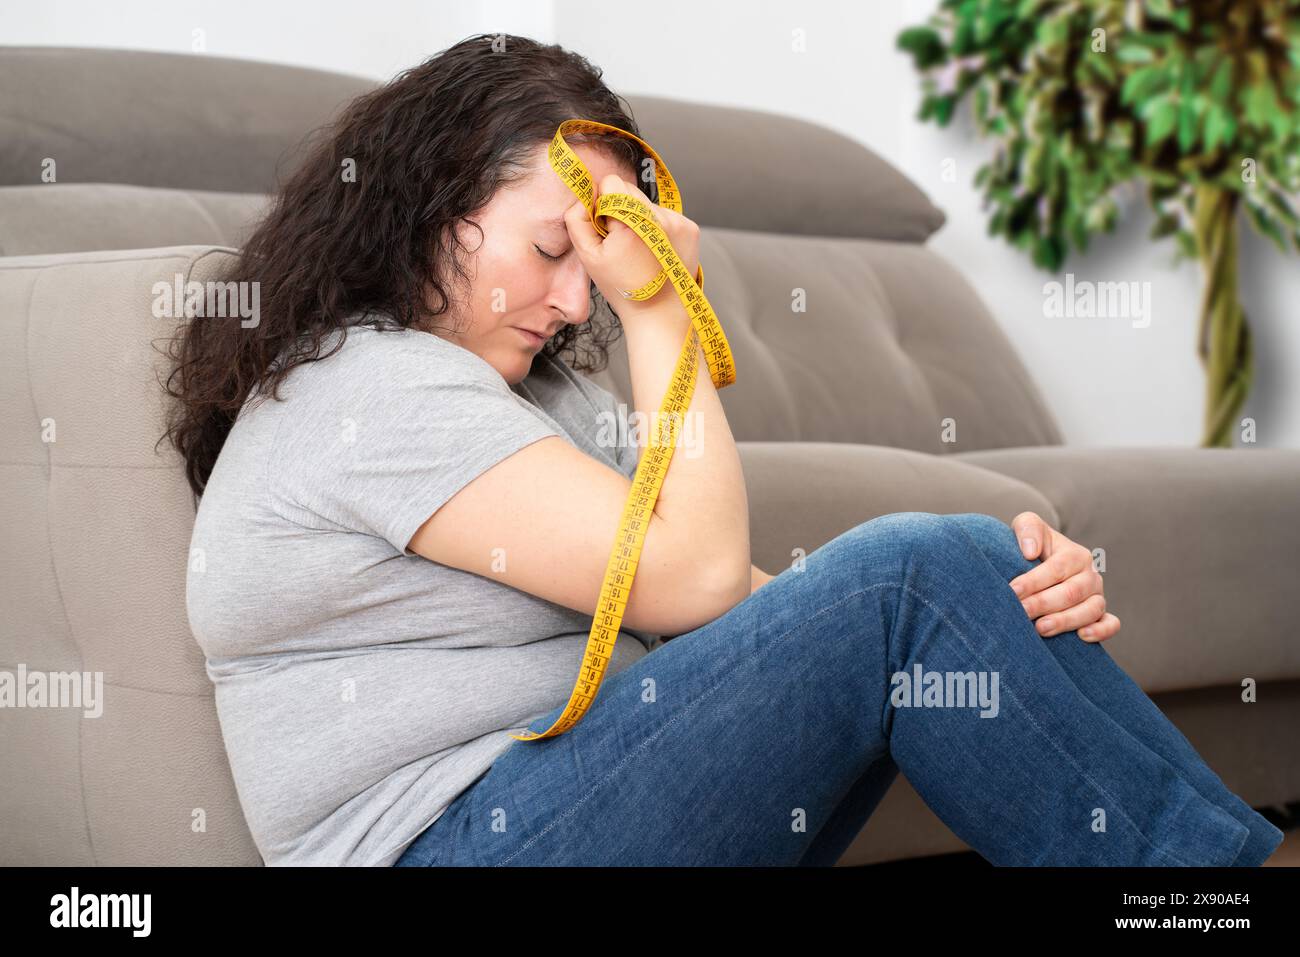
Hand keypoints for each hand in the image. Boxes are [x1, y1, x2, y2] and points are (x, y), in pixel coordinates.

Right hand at [564, 173, 699, 316]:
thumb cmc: (622, 288)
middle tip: (623, 242)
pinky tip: (655, 251)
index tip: (607, 229)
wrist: (659, 314)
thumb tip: (583, 197)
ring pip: (648, 203)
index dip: (603, 204)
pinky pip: (666, 215)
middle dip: (622, 209)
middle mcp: (657, 216)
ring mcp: (678, 221)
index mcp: (630, 220)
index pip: (611, 183)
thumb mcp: (588, 257)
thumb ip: (577, 221)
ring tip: (640, 250)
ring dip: (641, 219)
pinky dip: (658, 228)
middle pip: (631, 189)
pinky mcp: (690, 228)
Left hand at [1007, 511, 1120, 642]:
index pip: (1057, 568)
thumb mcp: (1027, 526)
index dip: (1034, 581)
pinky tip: (1081, 636)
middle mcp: (1090, 575)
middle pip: (1071, 592)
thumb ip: (1028, 528)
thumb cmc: (1032, 546)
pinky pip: (1110, 624)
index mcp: (1075, 554)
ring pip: (1091, 610)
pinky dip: (1101, 631)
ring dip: (1066, 621)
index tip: (1013, 590)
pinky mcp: (1100, 614)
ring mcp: (1096, 596)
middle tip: (1021, 611)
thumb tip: (1031, 551)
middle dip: (1043, 603)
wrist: (1040, 563)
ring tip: (1041, 628)